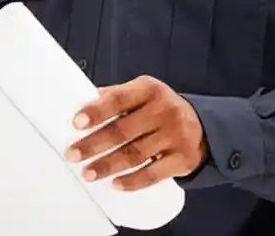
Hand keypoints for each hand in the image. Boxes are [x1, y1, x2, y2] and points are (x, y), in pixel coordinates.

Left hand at [64, 75, 207, 190]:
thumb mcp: (141, 94)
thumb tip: (78, 104)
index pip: (119, 99)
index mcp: (149, 90)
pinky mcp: (183, 159)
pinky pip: (154, 174)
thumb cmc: (159, 108)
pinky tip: (115, 184)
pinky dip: (133, 181)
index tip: (76, 123)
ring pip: (135, 154)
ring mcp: (176, 136)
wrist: (202, 126)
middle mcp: (165, 110)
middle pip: (123, 130)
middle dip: (94, 144)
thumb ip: (114, 97)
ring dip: (108, 165)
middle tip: (73, 154)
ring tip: (88, 173)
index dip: (97, 111)